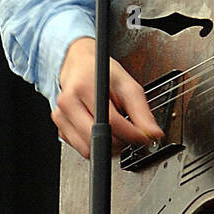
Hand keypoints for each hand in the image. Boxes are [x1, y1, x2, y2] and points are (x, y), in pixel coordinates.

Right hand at [52, 36, 163, 157]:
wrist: (78, 65)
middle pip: (98, 138)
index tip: (143, 137)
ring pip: (88, 149)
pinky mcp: (60, 128)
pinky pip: (81, 149)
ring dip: (108, 146)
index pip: (111, 121)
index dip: (132, 134)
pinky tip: (101, 129)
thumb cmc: (101, 73)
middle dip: (120, 142)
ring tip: (116, 131)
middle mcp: (69, 103)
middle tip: (130, 134)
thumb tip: (153, 133)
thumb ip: (141, 111)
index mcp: (85, 87)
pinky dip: (95, 144)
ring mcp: (61, 117)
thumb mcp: (126, 84)